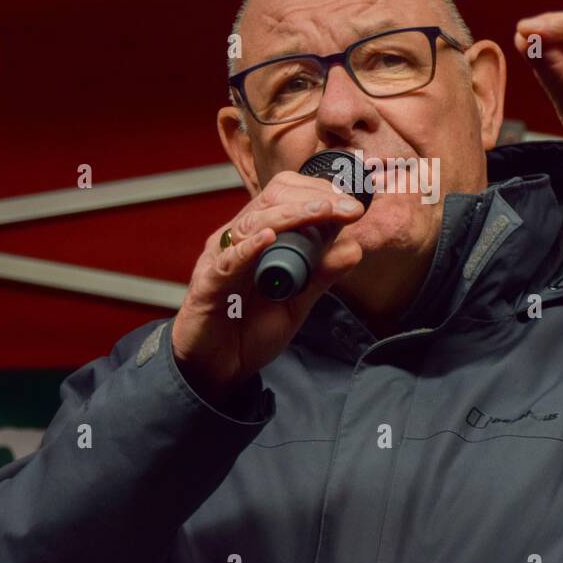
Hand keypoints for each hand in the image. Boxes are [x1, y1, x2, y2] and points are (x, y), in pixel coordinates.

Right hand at [171, 172, 364, 403]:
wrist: (217, 369)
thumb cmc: (249, 329)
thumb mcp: (296, 301)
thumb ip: (321, 275)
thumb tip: (354, 248)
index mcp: (259, 237)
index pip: (288, 196)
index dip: (321, 194)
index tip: (353, 204)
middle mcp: (239, 240)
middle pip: (272, 199)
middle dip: (314, 198)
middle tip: (349, 207)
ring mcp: (221, 258)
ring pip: (253, 223)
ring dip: (291, 215)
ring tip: (323, 212)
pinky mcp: (208, 284)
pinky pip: (228, 261)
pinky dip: (248, 248)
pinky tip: (268, 239)